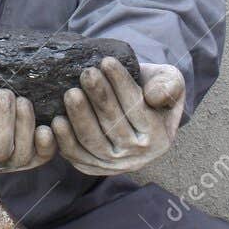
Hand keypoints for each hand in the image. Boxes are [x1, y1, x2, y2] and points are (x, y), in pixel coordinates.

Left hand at [50, 58, 185, 175]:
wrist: (135, 110)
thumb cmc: (151, 90)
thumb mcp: (170, 82)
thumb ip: (169, 86)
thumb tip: (153, 96)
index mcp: (159, 137)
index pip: (137, 108)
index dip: (122, 84)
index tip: (107, 62)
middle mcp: (137, 156)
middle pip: (114, 124)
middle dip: (100, 97)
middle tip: (87, 73)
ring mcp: (113, 165)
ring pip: (93, 141)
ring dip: (80, 116)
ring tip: (71, 93)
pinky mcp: (92, 167)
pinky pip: (76, 155)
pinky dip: (65, 139)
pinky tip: (57, 120)